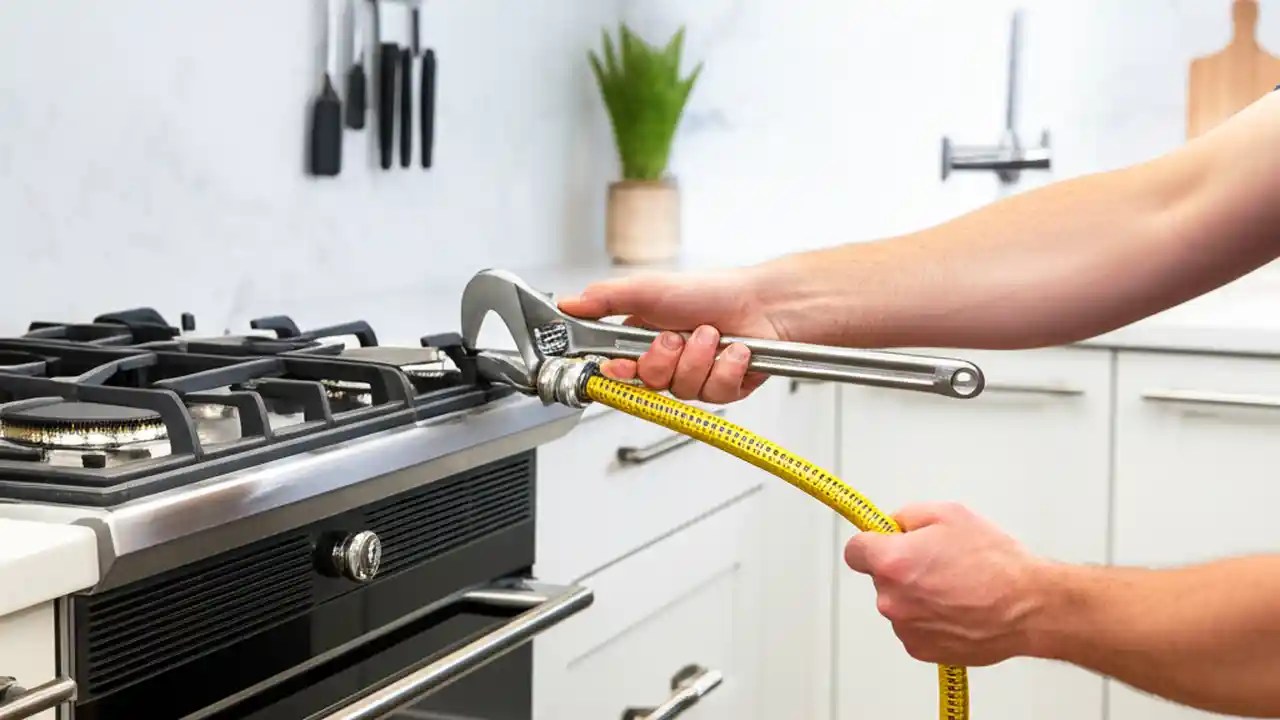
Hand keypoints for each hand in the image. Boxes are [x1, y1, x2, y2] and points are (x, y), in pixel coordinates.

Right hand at [558, 270, 783, 402]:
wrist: (763, 302)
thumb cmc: (711, 290)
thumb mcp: (649, 289)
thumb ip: (605, 299)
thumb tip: (568, 303)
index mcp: (646, 340)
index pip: (618, 371)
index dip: (618, 373)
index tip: (620, 366)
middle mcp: (670, 361)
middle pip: (650, 383)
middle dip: (666, 359)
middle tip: (678, 335)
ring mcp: (697, 377)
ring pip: (683, 390)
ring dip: (700, 358)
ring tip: (713, 334)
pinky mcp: (725, 389)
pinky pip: (716, 393)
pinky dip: (727, 368)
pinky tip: (735, 350)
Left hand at [843, 502, 1047, 666]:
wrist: (1028, 607)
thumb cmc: (996, 564)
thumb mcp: (949, 514)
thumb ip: (908, 516)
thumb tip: (893, 525)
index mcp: (892, 562)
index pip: (854, 551)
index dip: (871, 543)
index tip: (884, 542)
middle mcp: (892, 599)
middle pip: (880, 577)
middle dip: (900, 568)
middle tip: (937, 562)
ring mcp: (905, 627)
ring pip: (898, 603)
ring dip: (915, 595)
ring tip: (955, 587)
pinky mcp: (920, 649)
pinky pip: (914, 627)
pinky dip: (929, 619)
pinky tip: (957, 608)